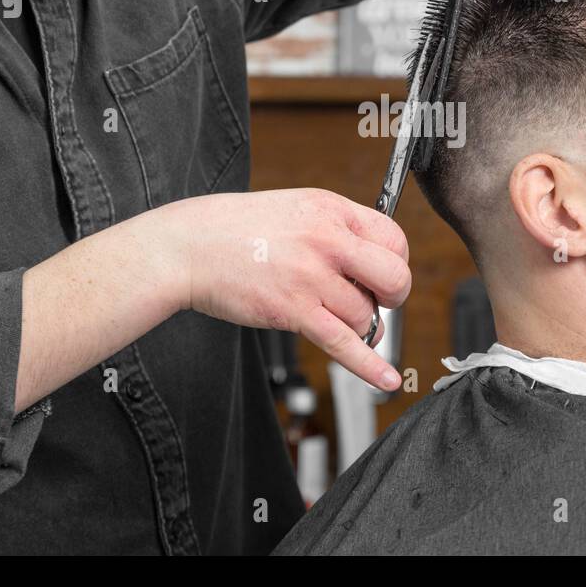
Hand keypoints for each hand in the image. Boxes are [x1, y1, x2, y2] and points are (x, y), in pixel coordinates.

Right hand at [168, 188, 410, 390]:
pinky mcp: (293, 310)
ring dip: (359, 327)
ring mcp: (311, 276)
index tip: (382, 275)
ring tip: (335, 319)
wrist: (189, 247)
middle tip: (376, 302)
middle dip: (393, 297)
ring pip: (365, 316)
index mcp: (331, 209)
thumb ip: (337, 228)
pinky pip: (344, 344)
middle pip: (394, 277)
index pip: (394, 238)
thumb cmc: (237, 229)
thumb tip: (373, 263)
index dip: (396, 262)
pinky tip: (386, 379)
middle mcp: (327, 240)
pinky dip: (370, 366)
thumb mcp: (297, 207)